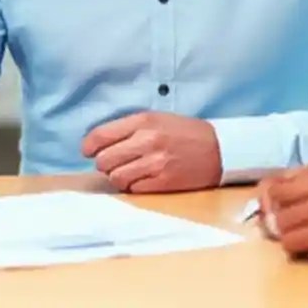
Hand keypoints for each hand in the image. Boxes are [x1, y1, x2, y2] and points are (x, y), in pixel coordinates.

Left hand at [81, 111, 221, 192]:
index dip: (89, 146)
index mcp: (143, 122)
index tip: (88, 151)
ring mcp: (155, 163)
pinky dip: (134, 186)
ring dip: (119, 177)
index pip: (101, 136)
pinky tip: (144, 178)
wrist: (219, 149)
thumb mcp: (157, 119)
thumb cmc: (184, 132)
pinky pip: (133, 189)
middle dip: (105, 163)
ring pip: (116, 177)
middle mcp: (147, 141)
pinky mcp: (164, 182)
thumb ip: (128, 128)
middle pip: (104, 160)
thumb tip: (96, 144)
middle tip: (116, 162)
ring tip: (131, 171)